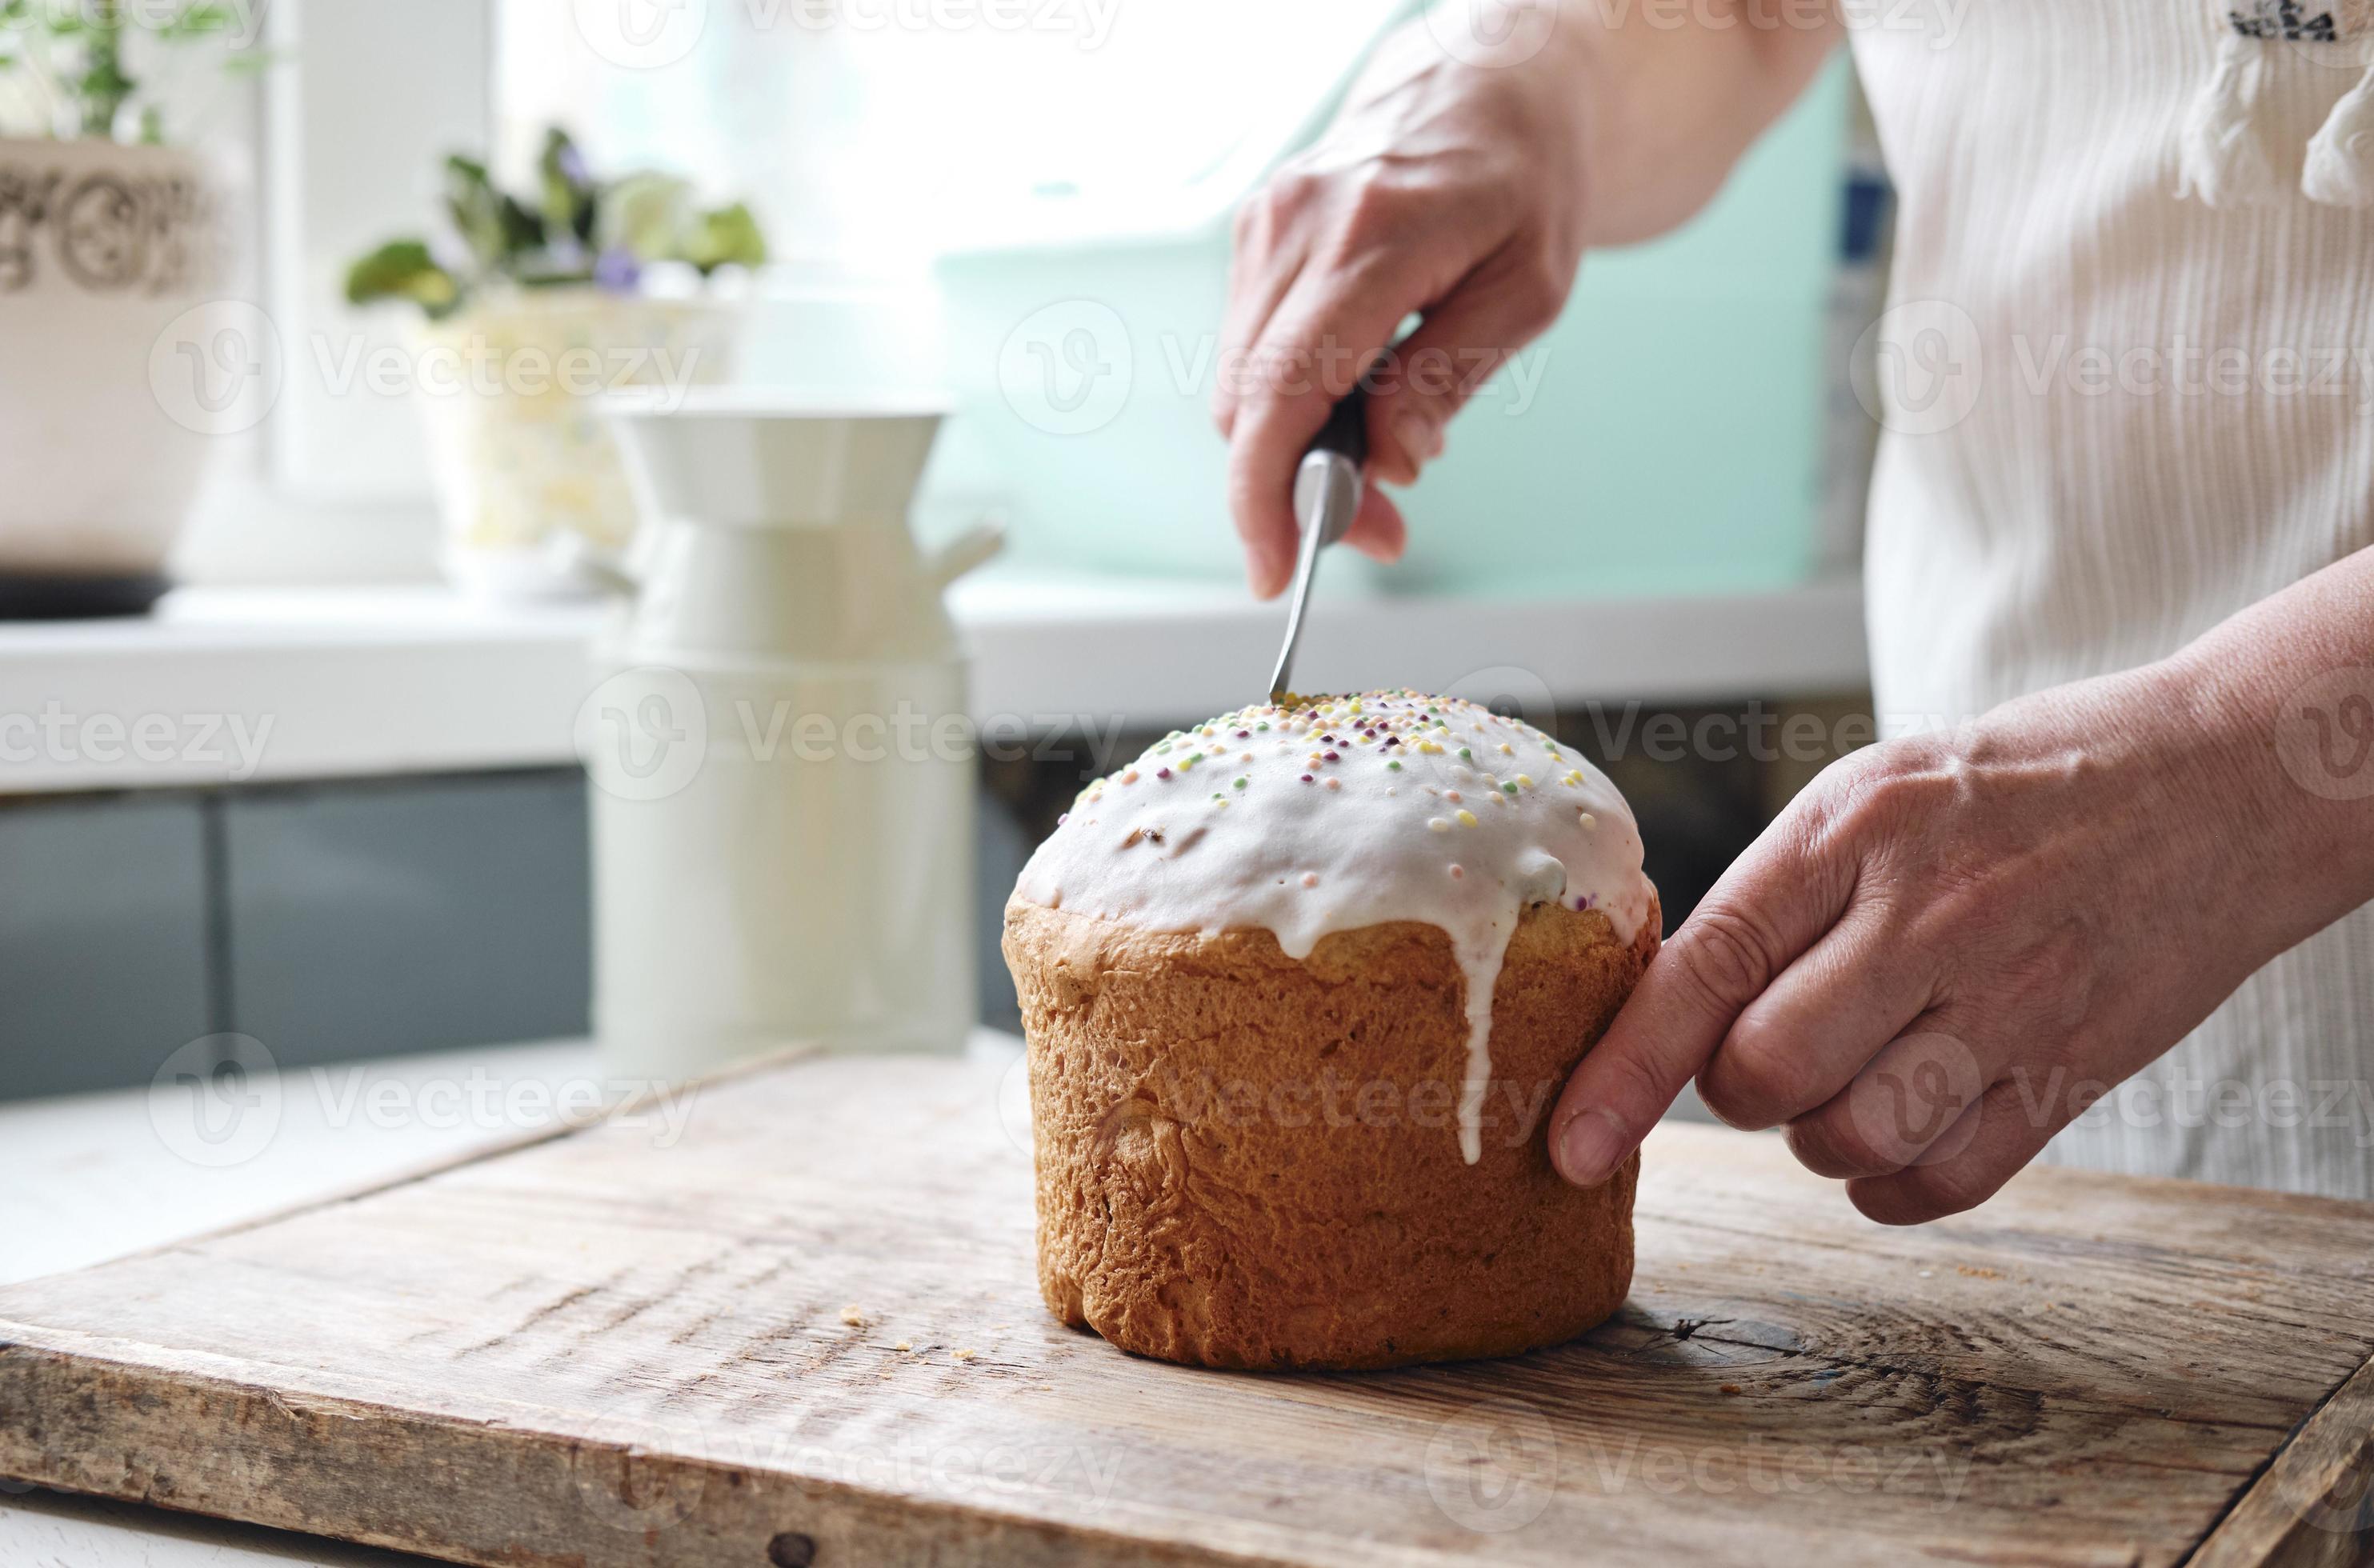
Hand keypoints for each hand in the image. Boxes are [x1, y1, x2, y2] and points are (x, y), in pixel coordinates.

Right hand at [1214, 15, 1593, 596]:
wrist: (1496, 84)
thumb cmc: (1526, 184)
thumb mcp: (1527, 291)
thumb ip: (1449, 378)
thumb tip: (1391, 465)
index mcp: (1369, 237)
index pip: (1282, 394)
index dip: (1266, 496)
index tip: (1275, 567)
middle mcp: (1296, 224)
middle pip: (1249, 404)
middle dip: (1297, 489)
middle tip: (1379, 528)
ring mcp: (1266, 222)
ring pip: (1241, 383)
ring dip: (1295, 448)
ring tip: (1384, 458)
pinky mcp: (1257, 231)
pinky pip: (1252, 347)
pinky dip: (1292, 396)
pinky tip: (1359, 394)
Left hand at [1546, 658, 2361, 1223]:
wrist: (2222, 782)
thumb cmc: (2018, 788)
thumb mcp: (1876, 793)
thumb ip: (1775, 896)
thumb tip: (1661, 1009)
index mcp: (1851, 830)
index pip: (1703, 970)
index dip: (1621, 1073)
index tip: (1567, 1146)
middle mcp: (1927, 916)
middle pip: (1764, 1074)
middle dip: (1738, 1090)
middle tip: (1774, 1052)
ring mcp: (2009, 999)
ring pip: (1848, 1140)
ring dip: (1819, 1137)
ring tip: (1854, 1075)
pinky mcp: (2076, 1068)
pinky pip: (1943, 1183)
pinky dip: (1893, 1184)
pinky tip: (1901, 1135)